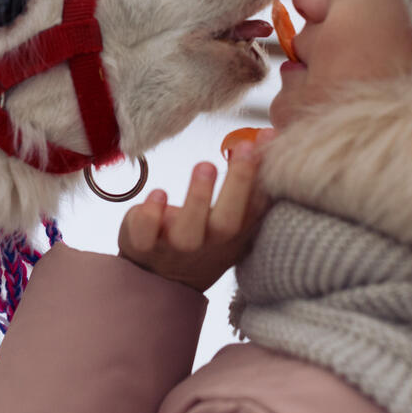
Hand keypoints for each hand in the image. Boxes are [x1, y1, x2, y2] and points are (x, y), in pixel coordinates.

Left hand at [117, 135, 271, 292]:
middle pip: (228, 221)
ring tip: (205, 165)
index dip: (264, 173)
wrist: (161, 278)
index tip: (267, 136)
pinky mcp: (144, 246)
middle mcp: (209, 243)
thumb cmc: (203, 235)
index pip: (256, 205)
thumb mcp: (233, 216)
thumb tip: (267, 135)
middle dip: (238, 184)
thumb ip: (248, 184)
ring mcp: (176, 247)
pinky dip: (150, 215)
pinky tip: (158, 193)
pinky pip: (146, 235)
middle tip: (245, 148)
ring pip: (189, 231)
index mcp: (236, 234)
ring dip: (198, 198)